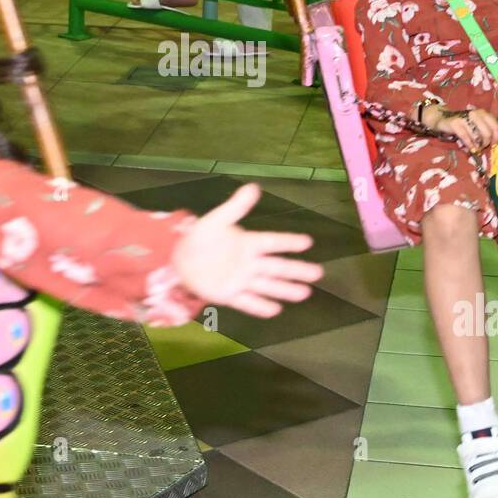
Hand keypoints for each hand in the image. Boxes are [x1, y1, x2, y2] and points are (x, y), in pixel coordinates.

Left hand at [172, 184, 320, 317]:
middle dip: (297, 270)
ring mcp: (241, 280)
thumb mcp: (216, 219)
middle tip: (318, 273)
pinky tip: (276, 310)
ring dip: (285, 289)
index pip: (272, 242)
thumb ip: (235, 206)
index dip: (288, 242)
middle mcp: (250, 263)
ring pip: (267, 285)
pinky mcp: (229, 295)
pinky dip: (260, 306)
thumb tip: (254, 187)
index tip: (308, 241)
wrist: (180, 259)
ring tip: (304, 293)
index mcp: (248, 243)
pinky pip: (247, 302)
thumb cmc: (201, 237)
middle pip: (277, 267)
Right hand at [428, 107, 497, 153]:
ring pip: (477, 136)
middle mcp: (475, 113)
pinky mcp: (455, 124)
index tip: (493, 144)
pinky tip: (469, 148)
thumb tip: (496, 142)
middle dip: (486, 143)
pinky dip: (469, 145)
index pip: (496, 126)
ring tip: (475, 148)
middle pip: (487, 133)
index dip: (496, 137)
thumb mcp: (476, 123)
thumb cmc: (463, 124)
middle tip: (482, 147)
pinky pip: (466, 138)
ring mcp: (464, 118)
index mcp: (483, 113)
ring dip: (477, 146)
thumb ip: (486, 129)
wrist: (444, 119)